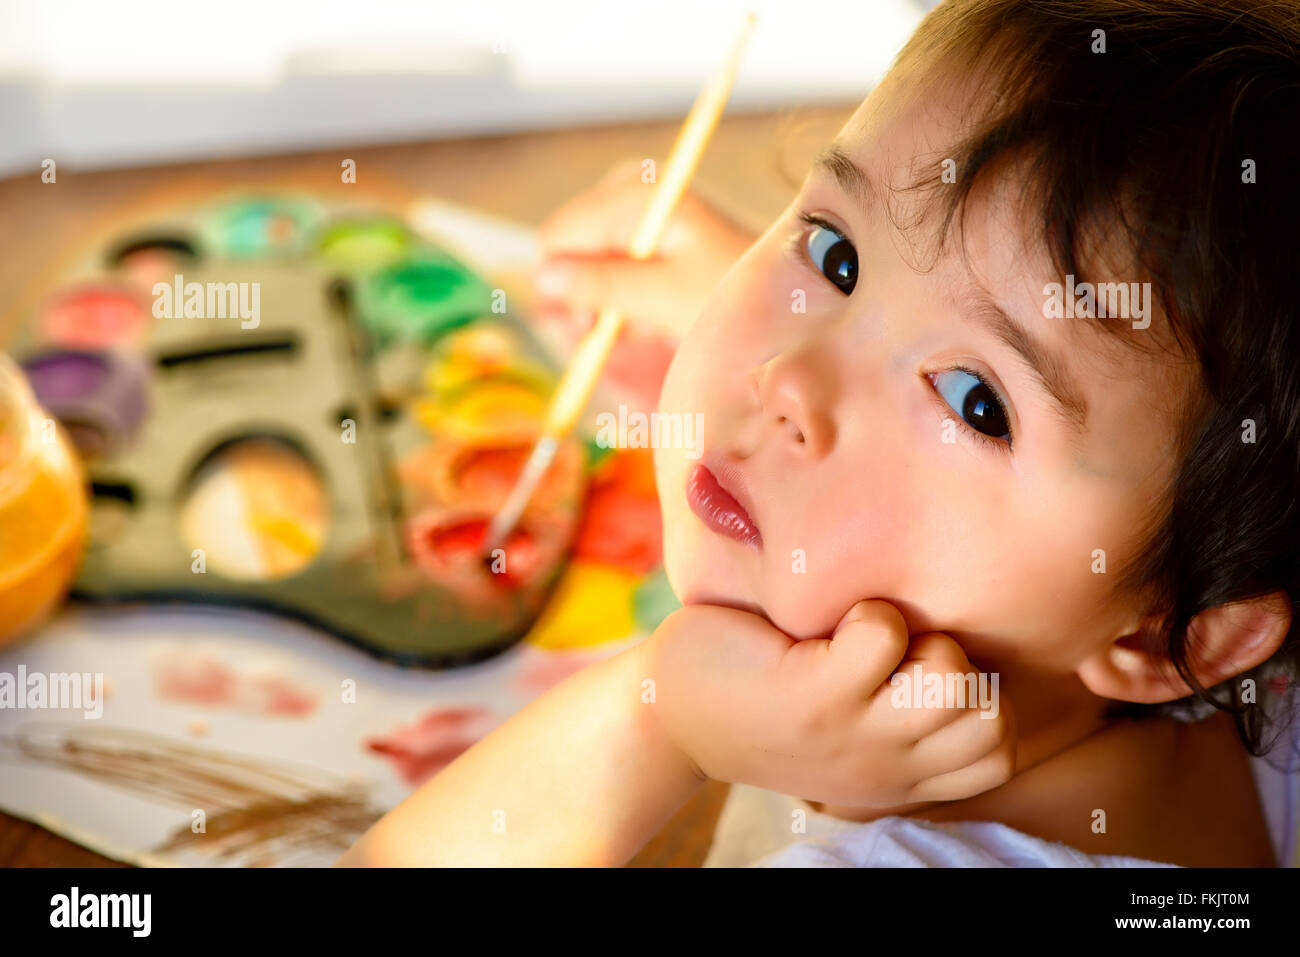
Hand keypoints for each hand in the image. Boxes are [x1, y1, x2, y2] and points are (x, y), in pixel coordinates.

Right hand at [532, 157, 755, 343]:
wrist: (786, 297)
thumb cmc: (729, 295)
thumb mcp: (662, 296)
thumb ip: (599, 285)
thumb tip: (544, 278)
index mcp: (633, 195)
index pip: (557, 238)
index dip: (562, 289)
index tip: (590, 328)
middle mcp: (631, 195)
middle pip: (567, 250)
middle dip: (579, 299)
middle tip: (613, 338)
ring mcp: (640, 217)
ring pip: (584, 266)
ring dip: (599, 310)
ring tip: (635, 336)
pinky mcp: (651, 243)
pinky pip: (610, 274)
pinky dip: (619, 306)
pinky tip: (643, 328)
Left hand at [640, 600, 1016, 807]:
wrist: (670, 708)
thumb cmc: (768, 696)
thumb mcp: (849, 727)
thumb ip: (905, 708)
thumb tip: (971, 625)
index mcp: (901, 774)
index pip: (998, 753)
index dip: (982, 698)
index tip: (923, 671)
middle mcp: (884, 764)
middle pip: (991, 717)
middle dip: (962, 664)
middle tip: (896, 653)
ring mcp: (849, 732)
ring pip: (952, 678)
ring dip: (920, 636)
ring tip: (865, 637)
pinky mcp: (809, 695)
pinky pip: (881, 635)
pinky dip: (866, 613)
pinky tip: (827, 626)